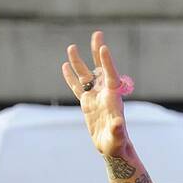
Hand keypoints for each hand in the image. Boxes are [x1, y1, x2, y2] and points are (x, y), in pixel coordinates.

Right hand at [62, 30, 128, 156]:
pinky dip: (71, 77)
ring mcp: (95, 97)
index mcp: (113, 98)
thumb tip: (118, 124)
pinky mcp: (87, 103)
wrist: (112, 149)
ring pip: (86, 75)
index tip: (104, 47)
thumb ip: (118, 130)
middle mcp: (104, 94)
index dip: (107, 62)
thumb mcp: (117, 138)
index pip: (110, 76)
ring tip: (71, 47)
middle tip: (97, 34)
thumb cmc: (117, 144)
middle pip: (100, 69)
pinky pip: (77, 87)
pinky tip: (64, 66)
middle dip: (97, 52)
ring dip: (79, 62)